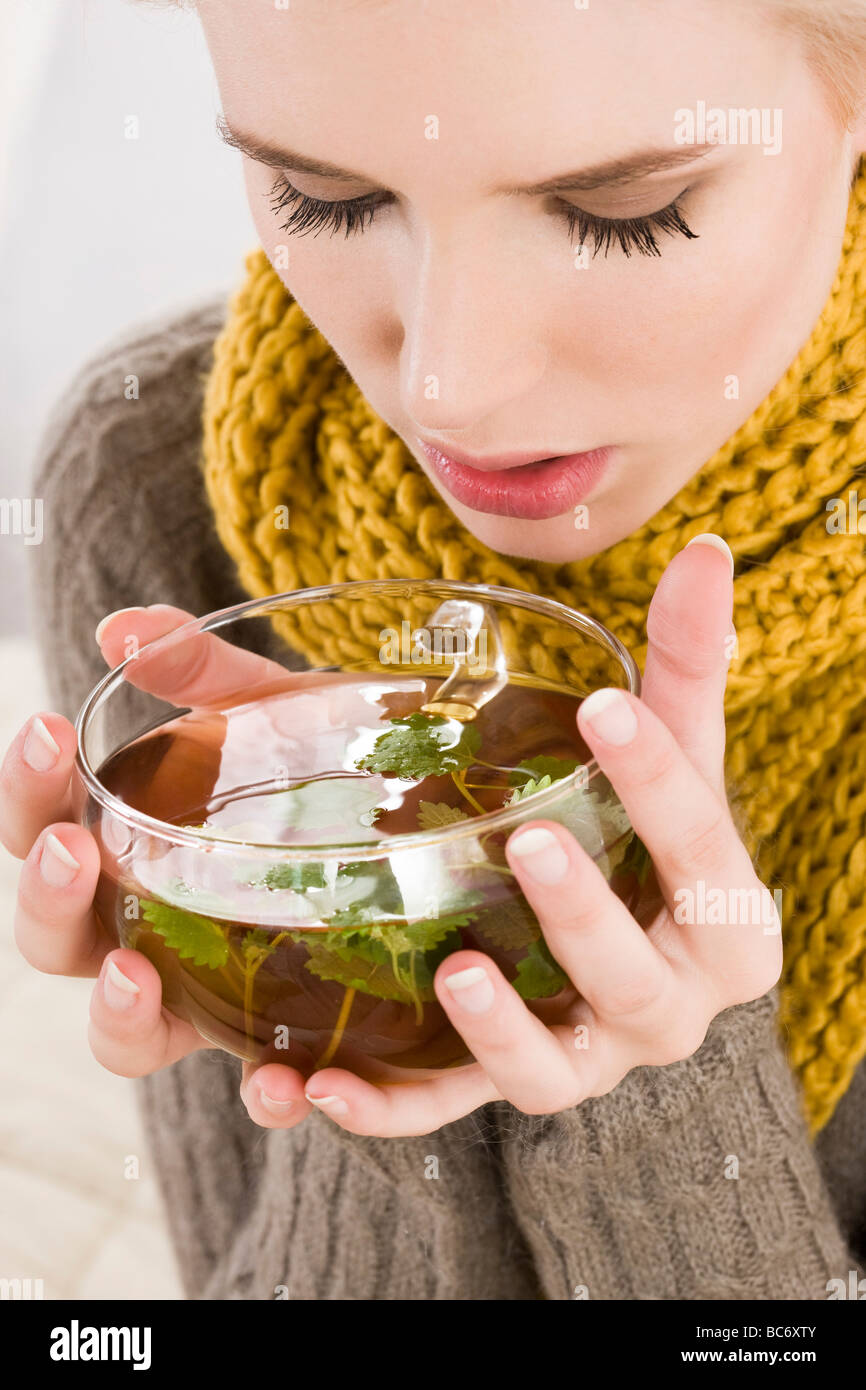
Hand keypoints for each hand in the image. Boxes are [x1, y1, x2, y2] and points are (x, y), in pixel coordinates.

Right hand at [1, 603, 363, 1129]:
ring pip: (129, 1039)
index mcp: (132, 854)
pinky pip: (258, 1092)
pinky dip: (263, 1098)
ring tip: (135, 976)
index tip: (45, 728)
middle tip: (71, 850)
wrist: (431, 832)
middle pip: (59, 943)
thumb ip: (209, 676)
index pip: (48, 828)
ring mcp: (212, 1000)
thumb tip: (123, 626)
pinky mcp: (287, 1046)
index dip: (28, 790)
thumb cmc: (330, 776)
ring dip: (117, 1014)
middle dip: (48, 901)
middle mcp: (151, 935)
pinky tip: (284, 1080)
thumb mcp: (280, 716)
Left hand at [299, 537, 782, 1136]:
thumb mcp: (670, 761)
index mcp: (721, 912)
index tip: (606, 704)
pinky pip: (454, 1114)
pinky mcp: (508, 1086)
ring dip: (503, 1029)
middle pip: (638, 973)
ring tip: (451, 970)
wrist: (635, 969)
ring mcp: (587, 1056)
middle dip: (588, 914)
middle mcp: (666, 1000)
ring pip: (557, 1066)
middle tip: (529, 840)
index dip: (664, 784)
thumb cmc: (651, 847)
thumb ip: (680, 667)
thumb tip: (704, 547)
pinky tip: (322, 1085)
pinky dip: (393, 1112)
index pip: (704, 847)